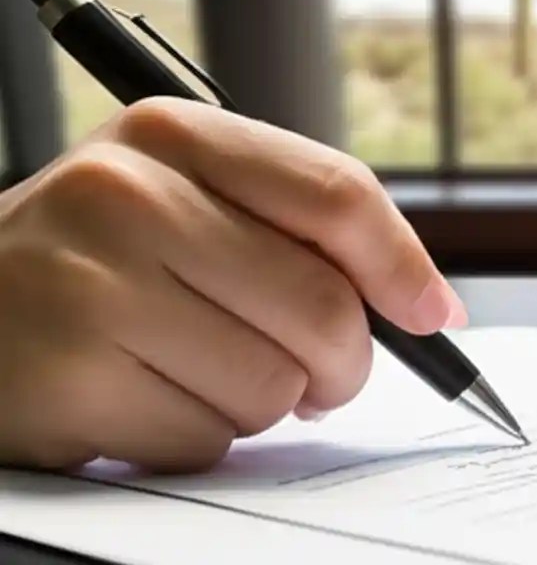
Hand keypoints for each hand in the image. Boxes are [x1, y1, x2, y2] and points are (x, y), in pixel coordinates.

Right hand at [0, 98, 464, 472]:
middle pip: (323, 307)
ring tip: (195, 369)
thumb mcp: (185, 199)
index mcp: (174, 134)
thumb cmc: (98, 257)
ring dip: (260, 402)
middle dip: (341, 363)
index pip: (336, 195)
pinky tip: (143, 397)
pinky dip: (195, 436)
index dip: (403, 264)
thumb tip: (431, 304)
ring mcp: (90, 285)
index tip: (433, 313)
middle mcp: (127, 195)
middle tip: (319, 376)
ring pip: (273, 385)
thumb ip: (298, 230)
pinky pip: (206, 439)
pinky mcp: (67, 377)